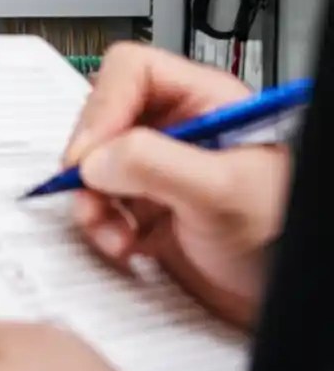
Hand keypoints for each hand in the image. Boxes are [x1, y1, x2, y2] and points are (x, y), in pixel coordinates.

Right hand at [64, 42, 290, 326]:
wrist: (283, 298)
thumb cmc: (282, 235)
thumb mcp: (223, 192)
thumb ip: (156, 165)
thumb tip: (95, 158)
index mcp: (203, 103)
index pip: (132, 72)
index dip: (103, 107)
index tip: (88, 154)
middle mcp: (176, 130)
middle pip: (104, 117)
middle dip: (90, 161)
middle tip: (88, 193)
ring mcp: (158, 169)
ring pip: (94, 163)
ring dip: (90, 200)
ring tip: (108, 229)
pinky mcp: (145, 206)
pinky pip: (99, 202)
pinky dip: (99, 225)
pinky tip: (123, 244)